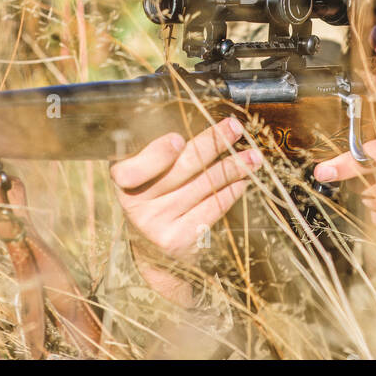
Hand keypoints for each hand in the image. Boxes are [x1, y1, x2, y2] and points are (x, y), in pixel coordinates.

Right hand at [110, 116, 261, 263]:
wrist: (154, 251)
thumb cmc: (155, 198)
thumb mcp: (147, 176)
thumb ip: (161, 153)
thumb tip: (204, 123)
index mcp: (123, 182)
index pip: (131, 170)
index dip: (155, 155)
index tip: (178, 139)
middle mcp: (136, 205)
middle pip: (181, 169)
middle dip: (212, 144)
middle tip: (235, 128)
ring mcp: (157, 224)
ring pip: (204, 186)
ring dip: (233, 167)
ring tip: (252, 156)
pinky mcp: (179, 239)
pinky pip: (213, 207)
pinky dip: (232, 191)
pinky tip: (242, 181)